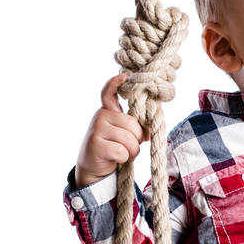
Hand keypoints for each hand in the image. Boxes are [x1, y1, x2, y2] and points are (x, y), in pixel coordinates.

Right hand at [74, 73, 148, 187]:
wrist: (94, 167)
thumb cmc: (114, 147)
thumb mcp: (123, 133)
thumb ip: (134, 126)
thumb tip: (149, 129)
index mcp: (109, 110)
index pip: (109, 93)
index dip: (116, 83)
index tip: (124, 76)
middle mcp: (100, 116)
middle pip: (132, 124)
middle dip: (138, 139)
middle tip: (131, 147)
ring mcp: (96, 129)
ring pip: (129, 139)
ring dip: (133, 151)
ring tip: (125, 154)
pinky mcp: (95, 145)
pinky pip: (121, 151)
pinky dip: (124, 158)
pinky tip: (116, 159)